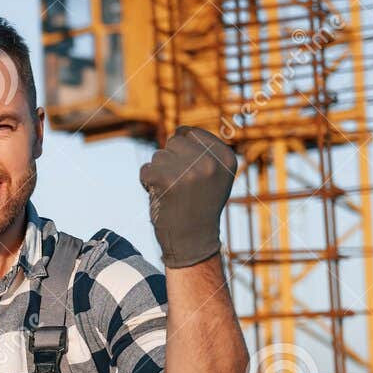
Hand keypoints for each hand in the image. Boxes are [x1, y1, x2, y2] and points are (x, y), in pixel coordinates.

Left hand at [139, 126, 237, 267]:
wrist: (193, 242)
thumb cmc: (199, 206)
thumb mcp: (213, 175)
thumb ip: (203, 151)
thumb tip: (180, 130)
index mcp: (226, 156)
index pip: (189, 133)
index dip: (182, 152)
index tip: (191, 176)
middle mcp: (210, 161)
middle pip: (173, 142)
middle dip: (170, 161)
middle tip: (180, 186)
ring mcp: (189, 171)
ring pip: (159, 155)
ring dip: (159, 173)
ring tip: (174, 194)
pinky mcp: (167, 181)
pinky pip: (146, 170)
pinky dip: (147, 182)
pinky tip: (161, 197)